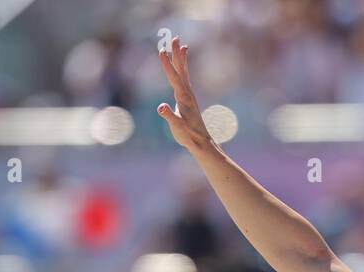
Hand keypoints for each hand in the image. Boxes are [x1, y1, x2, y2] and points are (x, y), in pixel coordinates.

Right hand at [156, 35, 211, 151]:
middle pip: (181, 70)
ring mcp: (189, 95)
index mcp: (184, 98)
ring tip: (181, 43)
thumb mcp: (178, 128)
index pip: (174, 78)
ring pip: (184, 72)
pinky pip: (184, 78)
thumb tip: (161, 108)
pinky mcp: (188, 98)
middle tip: (174, 37)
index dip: (167, 64)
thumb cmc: (189, 136)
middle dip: (176, 54)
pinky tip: (182, 65)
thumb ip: (170, 117)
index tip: (161, 51)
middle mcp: (188, 93)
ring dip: (181, 58)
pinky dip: (182, 68)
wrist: (202, 142)